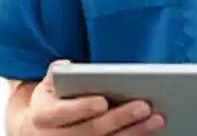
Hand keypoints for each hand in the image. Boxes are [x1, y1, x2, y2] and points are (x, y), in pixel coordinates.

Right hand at [18, 60, 165, 135]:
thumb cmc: (51, 105)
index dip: (82, 108)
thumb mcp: (46, 88)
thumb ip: (56, 75)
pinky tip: (149, 132)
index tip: (103, 102)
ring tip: (157, 119)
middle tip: (144, 106)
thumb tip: (65, 66)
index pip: (62, 113)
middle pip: (91, 131)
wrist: (39, 133)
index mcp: (43, 116)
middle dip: (119, 119)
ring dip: (133, 133)